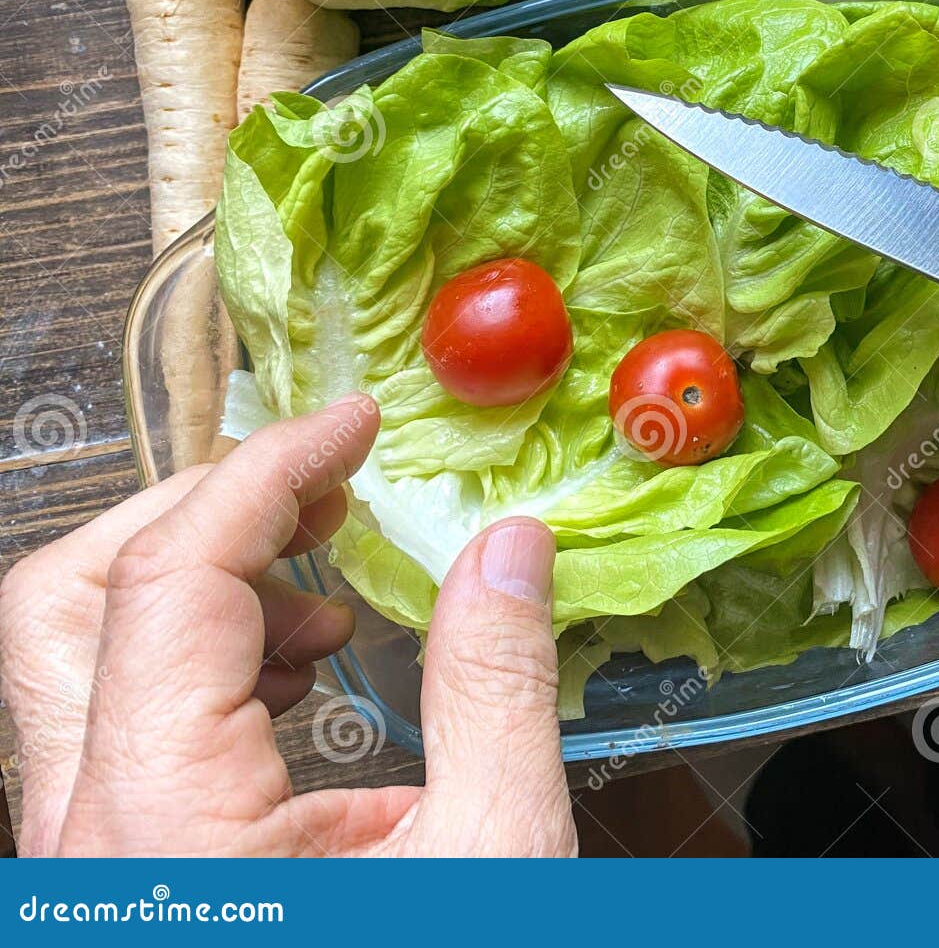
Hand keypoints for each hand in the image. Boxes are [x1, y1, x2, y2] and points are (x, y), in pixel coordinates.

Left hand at [0, 395, 575, 855]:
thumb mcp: (494, 860)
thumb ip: (499, 687)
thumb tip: (510, 546)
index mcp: (158, 826)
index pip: (179, 576)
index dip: (268, 468)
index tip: (354, 421)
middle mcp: (85, 838)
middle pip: (65, 604)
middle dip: (193, 511)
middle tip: (312, 482)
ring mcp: (90, 864)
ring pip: (76, 665)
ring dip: (202, 589)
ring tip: (329, 588)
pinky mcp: (123, 882)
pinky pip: (121, 731)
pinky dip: (210, 669)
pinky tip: (309, 682)